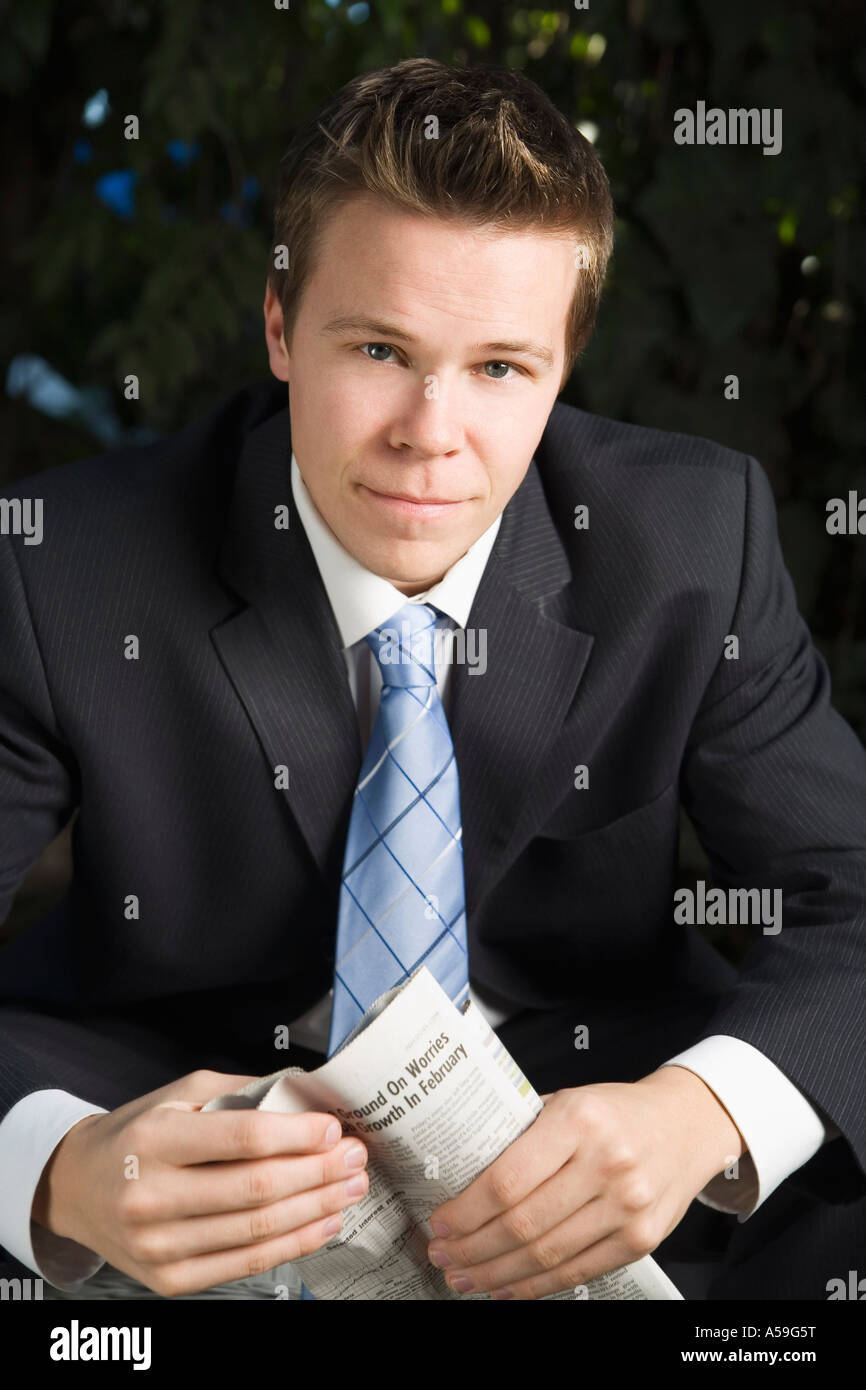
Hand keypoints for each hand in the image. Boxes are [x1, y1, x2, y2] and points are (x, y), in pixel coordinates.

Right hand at [31, 1069, 368, 1296]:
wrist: (78, 1187)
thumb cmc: (138, 1133)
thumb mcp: (180, 1094)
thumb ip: (242, 1092)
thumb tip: (309, 1094)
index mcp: (154, 1140)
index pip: (242, 1138)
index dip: (297, 1135)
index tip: (332, 1127)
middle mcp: (152, 1196)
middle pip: (257, 1189)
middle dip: (318, 1172)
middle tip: (355, 1157)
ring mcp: (158, 1245)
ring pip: (258, 1230)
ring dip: (316, 1209)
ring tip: (349, 1188)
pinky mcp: (170, 1279)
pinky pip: (246, 1265)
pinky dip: (293, 1244)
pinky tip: (322, 1223)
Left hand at [426, 1066, 744, 1299]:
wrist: (688, 1123)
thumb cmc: (618, 1111)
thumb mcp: (569, 1101)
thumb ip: (524, 1133)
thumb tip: (462, 1171)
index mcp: (579, 1120)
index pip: (508, 1179)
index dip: (467, 1211)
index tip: (441, 1222)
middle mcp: (607, 1164)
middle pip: (523, 1224)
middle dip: (472, 1248)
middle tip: (443, 1255)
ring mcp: (628, 1206)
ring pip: (547, 1255)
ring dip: (497, 1274)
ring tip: (465, 1276)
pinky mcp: (641, 1239)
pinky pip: (578, 1272)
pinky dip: (537, 1286)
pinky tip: (508, 1287)